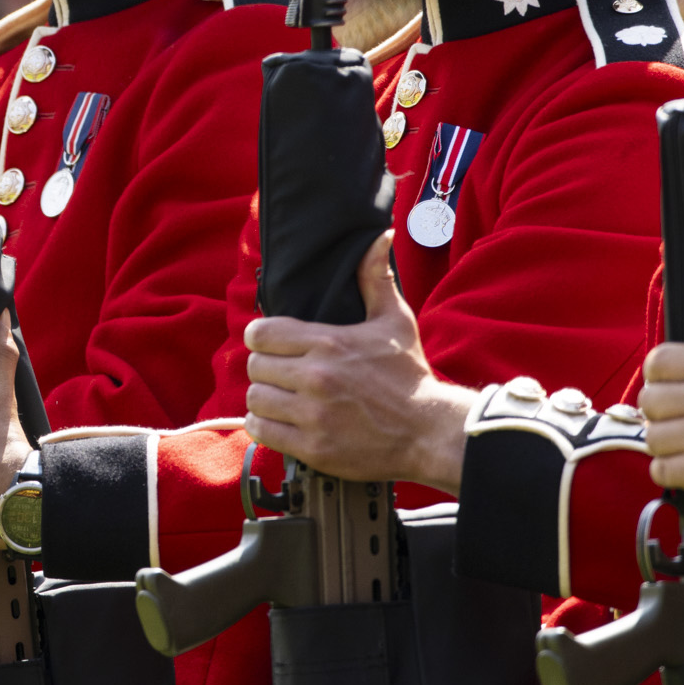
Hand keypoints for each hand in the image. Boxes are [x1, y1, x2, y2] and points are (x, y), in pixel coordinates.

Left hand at [242, 237, 471, 490]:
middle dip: (265, 368)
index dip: (262, 338)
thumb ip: (376, 279)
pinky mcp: (312, 447)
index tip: (272, 344)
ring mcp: (313, 414)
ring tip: (281, 398)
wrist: (428, 431)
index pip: (261, 333)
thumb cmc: (410, 376)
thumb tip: (380, 237)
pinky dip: (265, 426)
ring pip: (255, 399)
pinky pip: (262, 431)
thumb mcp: (395, 321)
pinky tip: (281, 422)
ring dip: (265, 399)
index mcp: (329, 343)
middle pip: (254, 366)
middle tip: (281, 374)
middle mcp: (316, 377)